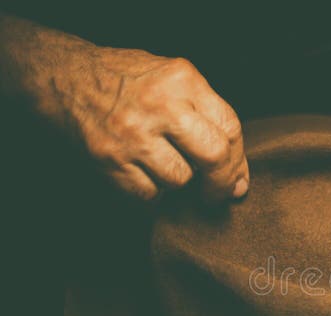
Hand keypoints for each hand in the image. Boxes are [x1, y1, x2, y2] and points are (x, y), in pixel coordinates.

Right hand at [0, 15, 247, 201]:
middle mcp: (159, 104)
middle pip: (214, 156)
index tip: (236, 178)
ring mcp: (132, 132)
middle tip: (216, 194)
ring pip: (181, 179)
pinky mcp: (109, 158)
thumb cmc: (126, 81)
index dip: (238, 160)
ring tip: (164, 167)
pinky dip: (151, 193)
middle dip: (221, 183)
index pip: (230, 128)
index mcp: (182, 80)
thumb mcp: (171, 79)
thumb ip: (207, 116)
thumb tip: (237, 175)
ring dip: (178, 183)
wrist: (63, 77)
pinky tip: (143, 175)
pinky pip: (149, 194)